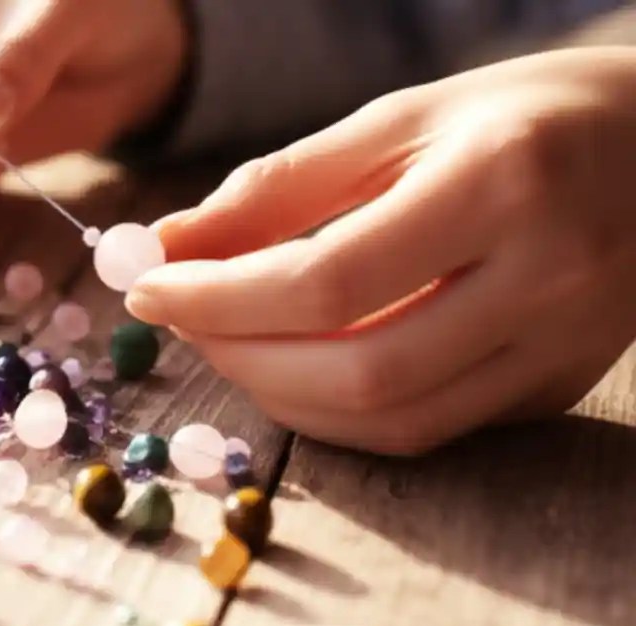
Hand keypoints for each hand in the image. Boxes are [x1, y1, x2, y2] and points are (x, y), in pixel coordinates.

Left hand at [126, 48, 635, 454]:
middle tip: (181, 317)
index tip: (148, 284)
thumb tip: (171, 244)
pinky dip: (339, 412)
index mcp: (503, 185)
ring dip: (280, 393)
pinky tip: (294, 370)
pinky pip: (424, 428)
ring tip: (228, 340)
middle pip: (356, 370)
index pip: (327, 281)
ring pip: (389, 419)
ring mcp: (558, 349)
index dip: (218, 297)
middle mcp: (544, 279)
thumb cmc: (525, 115)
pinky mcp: (553, 388)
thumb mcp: (402, 120)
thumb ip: (282, 187)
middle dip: (239, 353)